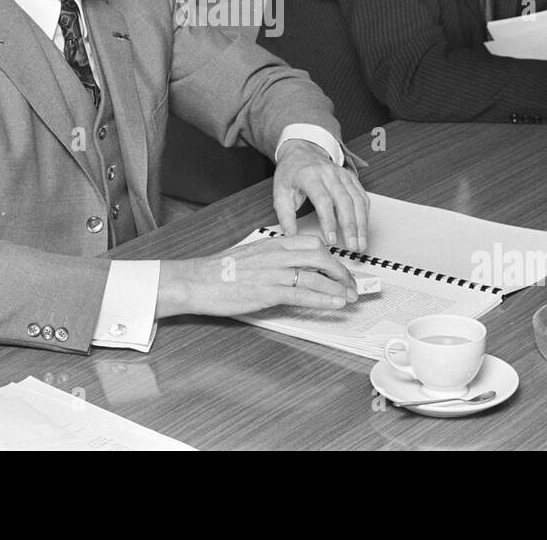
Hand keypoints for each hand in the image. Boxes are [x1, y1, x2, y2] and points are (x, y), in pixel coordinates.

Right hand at [155, 235, 357, 317]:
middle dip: (341, 271)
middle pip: (320, 256)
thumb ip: (271, 258)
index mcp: (272, 243)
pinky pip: (303, 294)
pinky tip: (335, 304)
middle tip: (351, 284)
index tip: (341, 268)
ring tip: (350, 297)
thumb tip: (290, 268)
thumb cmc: (218, 271)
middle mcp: (276, 254)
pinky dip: (324, 299)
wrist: (195, 281)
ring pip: (316, 275)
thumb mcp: (249, 255)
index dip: (332, 256)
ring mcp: (272, 273)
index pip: (312, 243)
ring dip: (338, 287)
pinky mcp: (267, 292)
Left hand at [272, 139, 368, 250]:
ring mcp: (342, 175)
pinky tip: (364, 229)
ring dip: (361, 224)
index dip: (328, 222)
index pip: (323, 200)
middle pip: (344, 201)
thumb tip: (291, 235)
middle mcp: (329, 173)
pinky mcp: (351, 178)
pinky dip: (365, 214)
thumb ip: (285, 215)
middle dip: (350, 227)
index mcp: (309, 176)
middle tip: (352, 247)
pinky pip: (362, 196)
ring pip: (357, 200)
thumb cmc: (291, 173)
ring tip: (361, 243)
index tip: (331, 240)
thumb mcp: (279, 192)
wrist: (301, 152)